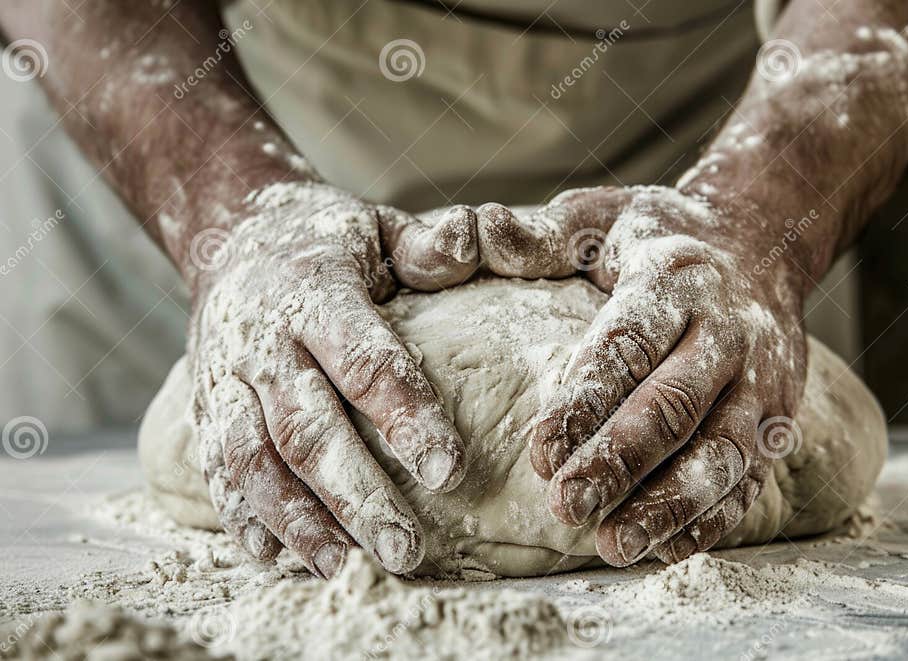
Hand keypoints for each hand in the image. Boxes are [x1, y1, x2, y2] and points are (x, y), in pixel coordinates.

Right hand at [189, 182, 477, 576]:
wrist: (231, 233)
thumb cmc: (326, 240)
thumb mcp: (377, 226)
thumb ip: (425, 245)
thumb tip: (473, 234)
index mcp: (314, 293)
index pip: (364, 361)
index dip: (406, 417)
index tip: (449, 472)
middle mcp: (262, 341)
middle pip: (307, 429)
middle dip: (356, 495)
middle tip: (405, 551)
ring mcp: (224, 377)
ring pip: (252, 460)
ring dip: (297, 520)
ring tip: (343, 569)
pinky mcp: (203, 406)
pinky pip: (215, 468)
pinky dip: (243, 517)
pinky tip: (280, 558)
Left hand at [477, 185, 807, 565]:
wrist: (764, 241)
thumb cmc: (660, 236)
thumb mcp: (605, 215)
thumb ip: (544, 233)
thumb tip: (478, 229)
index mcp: (677, 278)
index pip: (629, 344)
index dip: (585, 401)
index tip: (539, 452)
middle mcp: (727, 331)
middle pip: (675, 404)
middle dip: (621, 461)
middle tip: (566, 506)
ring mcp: (763, 380)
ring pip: (722, 452)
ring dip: (670, 504)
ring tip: (615, 546)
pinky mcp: (779, 417)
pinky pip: (750, 477)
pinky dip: (712, 518)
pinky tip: (667, 549)